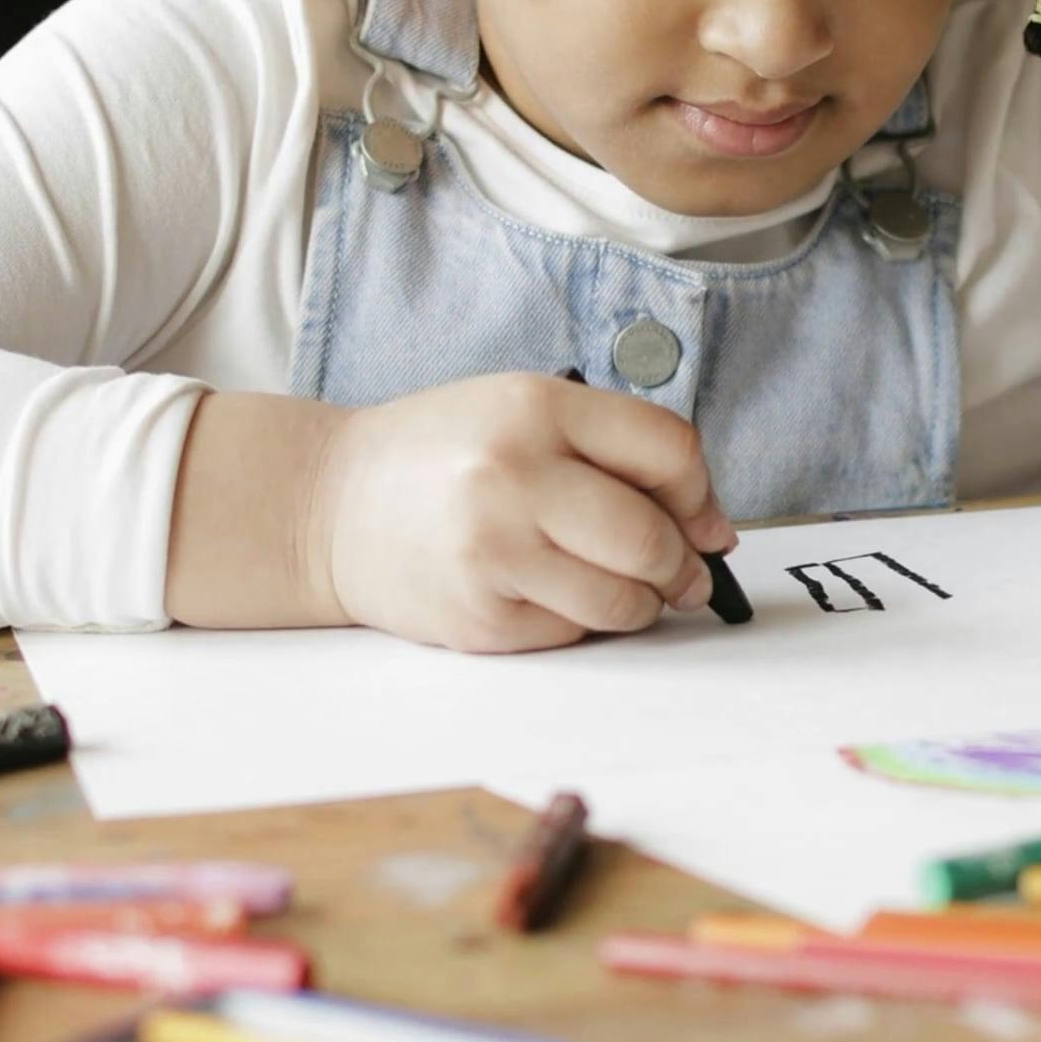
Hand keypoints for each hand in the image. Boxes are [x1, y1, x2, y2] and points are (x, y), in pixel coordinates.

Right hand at [306, 373, 735, 651]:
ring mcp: (492, 555)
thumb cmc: (439, 456)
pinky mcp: (480, 622)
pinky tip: (550, 593)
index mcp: (533, 407)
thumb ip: (617, 450)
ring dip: (642, 604)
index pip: (668, 450)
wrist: (328, 507)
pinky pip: (575, 633)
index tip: (702, 519)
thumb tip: (713, 531)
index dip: (701, 494)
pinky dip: (584, 623)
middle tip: (678, 571)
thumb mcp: (522, 410)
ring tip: (617, 585)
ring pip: (623, 602)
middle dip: (680, 565)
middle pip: (651, 538)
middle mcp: (511, 477)